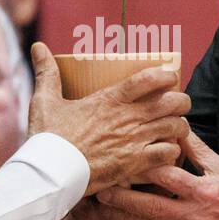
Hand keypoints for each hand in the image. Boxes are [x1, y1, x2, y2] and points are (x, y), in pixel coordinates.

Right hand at [28, 42, 189, 194]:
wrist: (50, 172)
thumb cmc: (49, 137)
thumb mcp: (45, 100)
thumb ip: (47, 73)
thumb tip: (38, 47)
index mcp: (111, 99)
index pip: (150, 78)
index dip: (167, 74)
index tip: (170, 76)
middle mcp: (128, 117)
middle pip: (173, 101)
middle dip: (181, 102)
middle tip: (177, 106)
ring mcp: (134, 140)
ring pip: (175, 127)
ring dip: (179, 127)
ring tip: (174, 129)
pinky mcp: (135, 163)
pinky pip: (168, 153)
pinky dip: (172, 152)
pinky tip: (166, 152)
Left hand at [97, 131, 218, 219]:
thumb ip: (197, 150)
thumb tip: (177, 126)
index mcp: (204, 192)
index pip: (167, 177)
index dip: (143, 168)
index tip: (123, 159)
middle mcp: (194, 216)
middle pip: (150, 207)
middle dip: (123, 198)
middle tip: (101, 188)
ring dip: (124, 219)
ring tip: (104, 208)